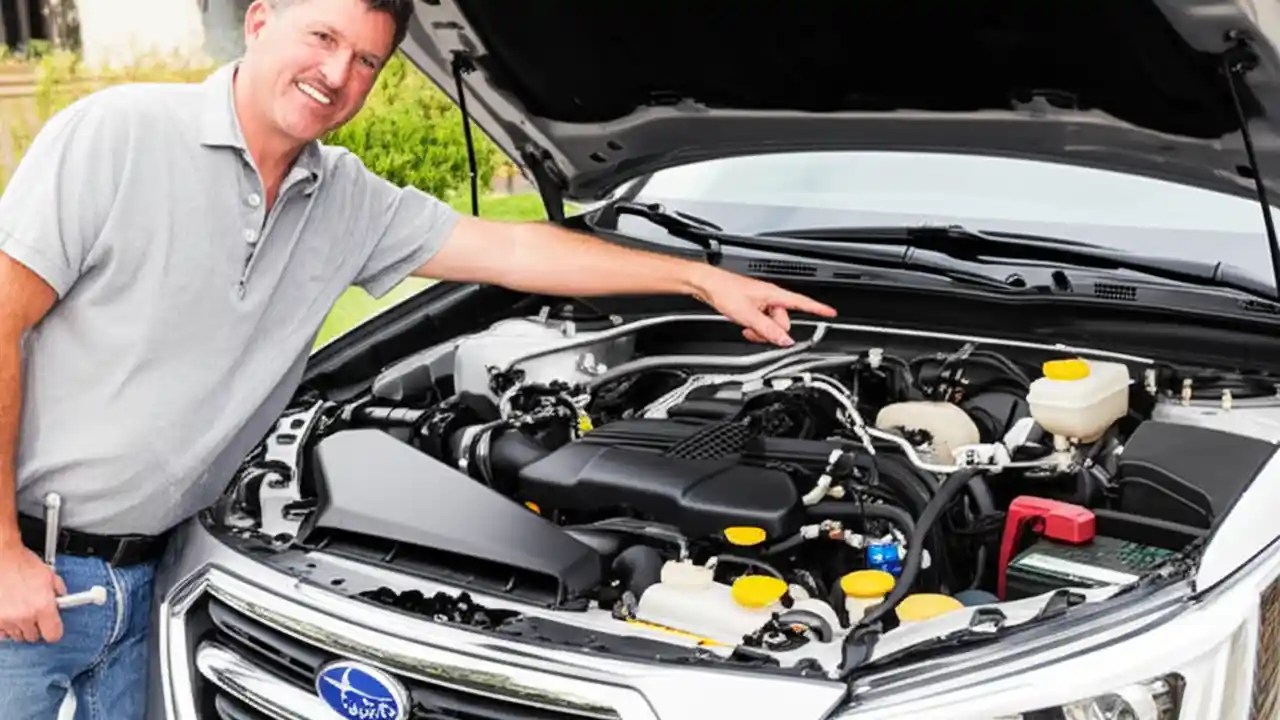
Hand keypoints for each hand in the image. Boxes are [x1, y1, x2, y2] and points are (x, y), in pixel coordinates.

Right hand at [0, 541, 65, 642]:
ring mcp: (7, 620)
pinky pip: (1, 634)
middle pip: (34, 637)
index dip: (54, 630)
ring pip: (17, 636)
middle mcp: (25, 616)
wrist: (1, 558)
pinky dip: (5, 627)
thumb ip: (58, 590)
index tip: (52, 627)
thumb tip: (62, 598)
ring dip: (20, 626)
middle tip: (34, 614)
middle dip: (36, 626)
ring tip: (19, 610)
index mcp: (43, 606)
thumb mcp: (49, 575)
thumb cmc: (21, 563)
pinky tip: (8, 614)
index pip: (53, 635)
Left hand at [689, 266, 836, 345]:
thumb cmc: (724, 290)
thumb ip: (768, 329)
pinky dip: (755, 328)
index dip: (818, 308)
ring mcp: (761, 303)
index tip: (831, 313)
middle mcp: (770, 298)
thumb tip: (785, 341)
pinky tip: (745, 325)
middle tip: (757, 330)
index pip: (802, 302)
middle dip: (773, 331)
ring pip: (772, 325)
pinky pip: (761, 323)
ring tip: (747, 327)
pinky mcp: (753, 307)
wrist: (707, 285)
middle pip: (784, 322)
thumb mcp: (747, 314)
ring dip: (762, 331)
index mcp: (774, 295)